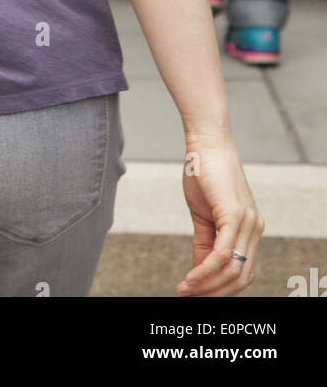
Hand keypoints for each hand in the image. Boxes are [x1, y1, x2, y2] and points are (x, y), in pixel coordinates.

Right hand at [177, 138, 263, 295]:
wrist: (205, 141)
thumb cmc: (204, 172)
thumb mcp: (203, 213)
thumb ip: (205, 241)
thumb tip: (199, 270)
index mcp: (250, 228)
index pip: (242, 272)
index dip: (220, 290)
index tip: (196, 296)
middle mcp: (255, 228)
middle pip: (241, 279)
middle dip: (215, 294)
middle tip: (189, 298)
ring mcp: (247, 222)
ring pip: (232, 271)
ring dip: (207, 287)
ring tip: (185, 290)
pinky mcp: (234, 215)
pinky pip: (222, 254)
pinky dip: (205, 271)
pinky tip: (190, 278)